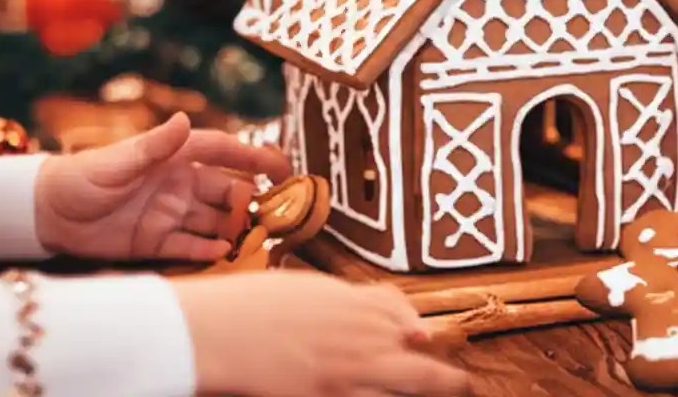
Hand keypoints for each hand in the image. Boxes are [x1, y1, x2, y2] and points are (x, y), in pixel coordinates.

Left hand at [34, 113, 290, 260]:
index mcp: (173, 157)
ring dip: (234, 227)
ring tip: (254, 238)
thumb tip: (184, 119)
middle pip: (226, 190)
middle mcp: (178, 184)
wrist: (44, 214)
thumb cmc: (79, 177)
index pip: (222, 152)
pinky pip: (190, 245)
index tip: (282, 166)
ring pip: (214, 219)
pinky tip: (223, 252)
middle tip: (272, 215)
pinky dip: (207, 249)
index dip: (253, 156)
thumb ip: (155, 145)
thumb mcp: (117, 160)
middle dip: (251, 200)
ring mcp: (169, 213)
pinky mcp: (156, 241)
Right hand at [173, 271, 468, 396]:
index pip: (405, 317)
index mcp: (354, 303)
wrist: (217, 329)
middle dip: (447, 379)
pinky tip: (385, 396)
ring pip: (406, 389)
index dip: (417, 331)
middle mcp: (363, 338)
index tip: (422, 338)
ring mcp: (350, 374)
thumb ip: (340, 304)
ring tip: (442, 391)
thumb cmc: (249, 305)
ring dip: (421, 390)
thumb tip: (364, 313)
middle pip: (424, 365)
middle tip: (460, 384)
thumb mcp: (303, 290)